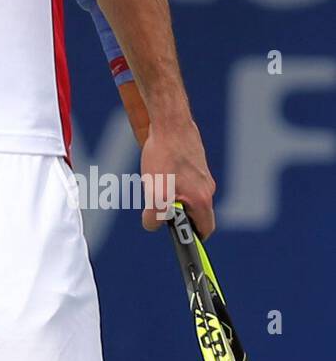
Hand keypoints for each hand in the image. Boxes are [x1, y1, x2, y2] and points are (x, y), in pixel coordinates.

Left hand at [140, 117, 215, 239]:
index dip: (193, 238)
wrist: (170, 122)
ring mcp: (203, 173)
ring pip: (187, 195)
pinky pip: (184, 180)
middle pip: (194, 213)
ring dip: (172, 196)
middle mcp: (208, 187)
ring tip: (155, 184)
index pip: (205, 230)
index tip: (180, 239)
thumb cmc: (164, 156)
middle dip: (176, 214)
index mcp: (202, 199)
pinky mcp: (195, 162)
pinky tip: (158, 170)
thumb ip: (155, 216)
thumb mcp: (155, 192)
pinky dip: (171, 181)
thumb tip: (153, 226)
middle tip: (158, 207)